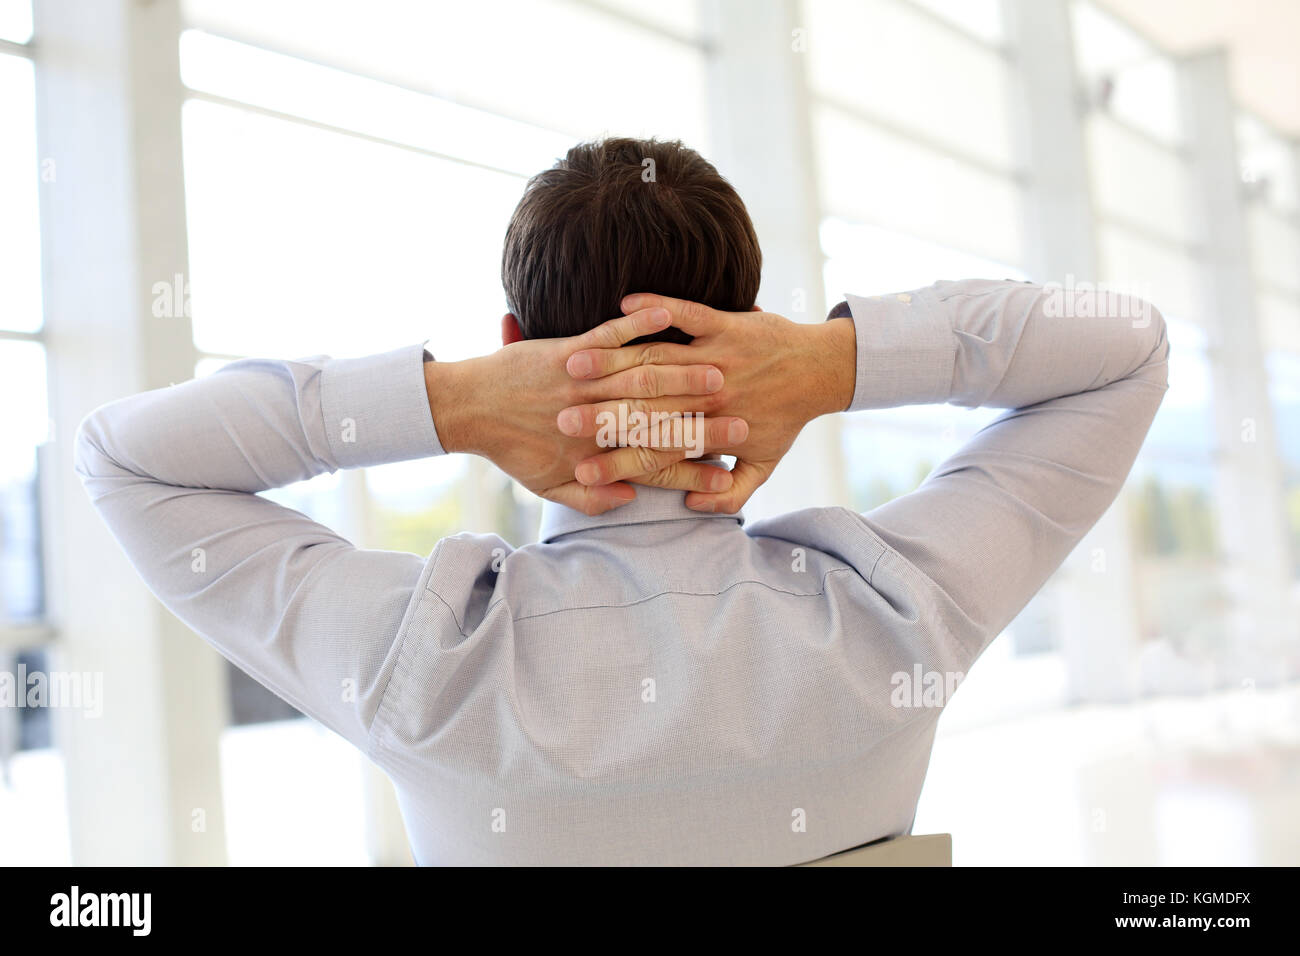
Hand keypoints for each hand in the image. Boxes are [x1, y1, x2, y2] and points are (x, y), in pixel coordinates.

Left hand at [424, 307, 750, 514]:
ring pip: (643, 378)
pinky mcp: (570, 352)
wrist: (465, 408)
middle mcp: (593, 419)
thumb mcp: (548, 487)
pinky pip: (610, 333)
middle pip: (660, 421)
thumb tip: (627, 498)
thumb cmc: (510, 448)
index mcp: (592, 454)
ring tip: (720, 374)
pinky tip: (670, 317)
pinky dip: (641, 322)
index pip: (655, 462)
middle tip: (743, 422)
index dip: (694, 465)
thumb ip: (590, 498)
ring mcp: (583, 383)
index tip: (727, 468)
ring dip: (684, 375)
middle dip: (704, 422)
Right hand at [557, 295, 856, 512]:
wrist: (823, 372)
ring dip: (615, 362)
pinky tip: (626, 302)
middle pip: (645, 409)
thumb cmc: (787, 419)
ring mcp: (716, 357)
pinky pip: (687, 313)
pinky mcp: (724, 325)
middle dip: (600, 416)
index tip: (580, 472)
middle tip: (559, 421)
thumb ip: (731, 494)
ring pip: (657, 361)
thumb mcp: (765, 466)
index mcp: (713, 433)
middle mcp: (710, 397)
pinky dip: (657, 307)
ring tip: (575, 367)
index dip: (617, 464)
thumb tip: (698, 505)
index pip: (656, 454)